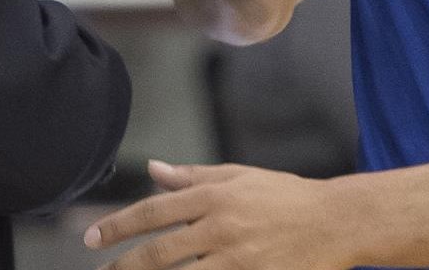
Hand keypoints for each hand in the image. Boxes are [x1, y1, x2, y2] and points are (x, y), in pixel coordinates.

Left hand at [84, 161, 356, 269]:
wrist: (338, 221)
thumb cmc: (285, 196)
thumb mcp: (239, 176)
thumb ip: (192, 177)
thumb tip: (153, 169)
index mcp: (215, 197)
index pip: (153, 212)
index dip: (117, 226)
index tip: (89, 239)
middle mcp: (222, 228)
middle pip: (160, 253)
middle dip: (124, 267)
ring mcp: (240, 260)